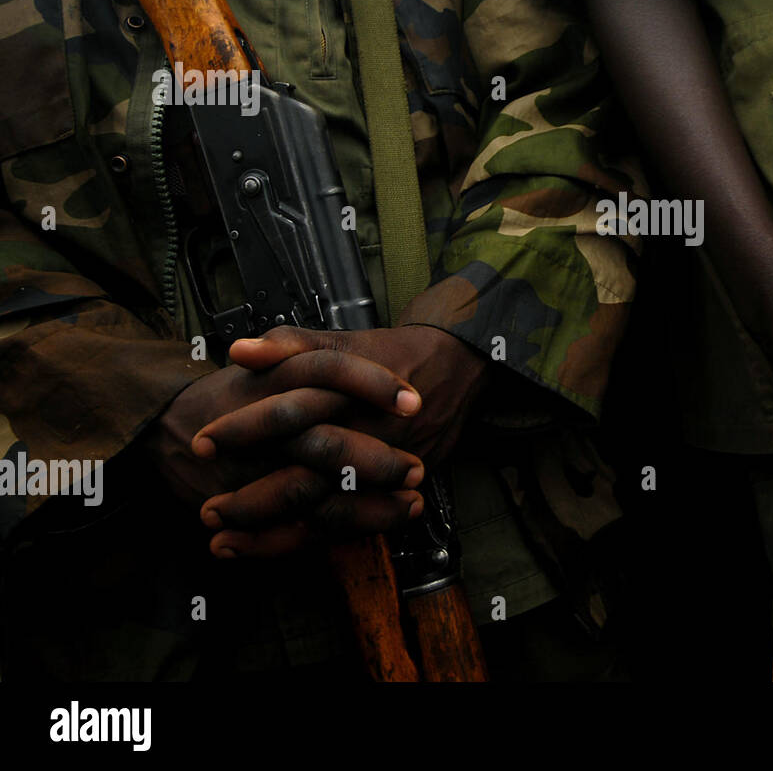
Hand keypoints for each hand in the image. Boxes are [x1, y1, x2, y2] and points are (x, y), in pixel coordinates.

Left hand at [192, 324, 488, 557]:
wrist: (454, 369)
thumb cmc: (387, 354)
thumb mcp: (338, 341)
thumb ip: (288, 343)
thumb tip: (239, 353)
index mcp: (347, 392)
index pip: (286, 413)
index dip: (241, 431)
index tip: (200, 444)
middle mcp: (366, 433)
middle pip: (304, 474)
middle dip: (251, 498)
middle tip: (205, 510)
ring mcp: (383, 466)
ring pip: (324, 509)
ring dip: (271, 532)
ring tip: (223, 541)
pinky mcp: (395, 490)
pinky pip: (349, 525)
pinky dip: (306, 541)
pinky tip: (268, 549)